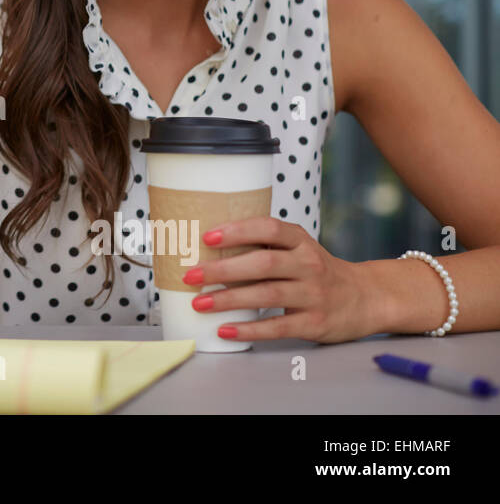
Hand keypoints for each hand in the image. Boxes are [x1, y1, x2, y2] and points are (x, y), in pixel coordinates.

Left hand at [180, 216, 377, 343]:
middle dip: (223, 270)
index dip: (238, 231)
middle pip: (262, 263)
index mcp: (300, 241)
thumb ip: (265, 246)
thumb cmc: (317, 271)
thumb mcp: (299, 249)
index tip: (207, 237)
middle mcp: (309, 264)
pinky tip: (225, 329)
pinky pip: (278, 326)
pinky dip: (250, 329)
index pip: (268, 228)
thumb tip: (209, 248)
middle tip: (190, 276)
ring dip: (229, 299)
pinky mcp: (315, 322)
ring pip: (267, 294)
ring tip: (200, 303)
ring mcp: (314, 294)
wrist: (366, 298)